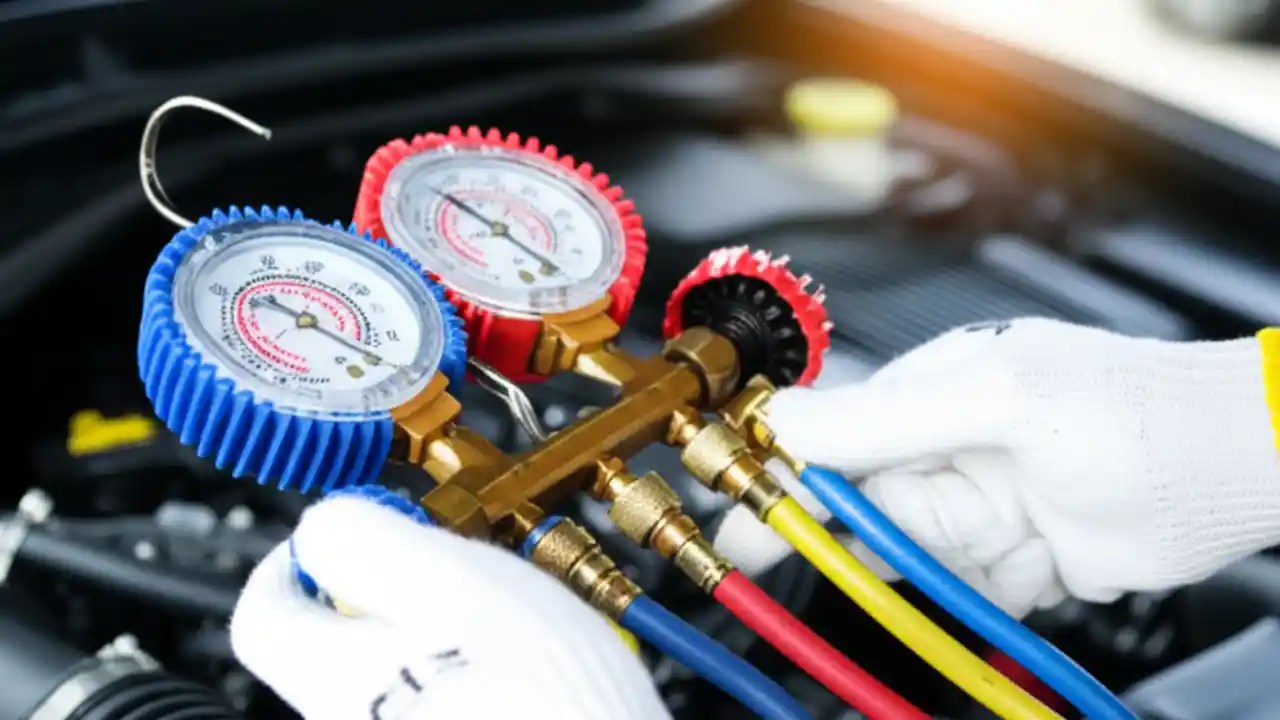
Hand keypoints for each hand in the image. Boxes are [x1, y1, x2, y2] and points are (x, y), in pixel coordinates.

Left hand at [231, 493, 670, 719]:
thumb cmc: (549, 696)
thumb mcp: (459, 583)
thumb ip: (372, 543)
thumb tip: (323, 523)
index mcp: (336, 681)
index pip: (263, 612)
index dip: (300, 556)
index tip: (348, 530)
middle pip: (332, 645)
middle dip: (390, 595)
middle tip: (455, 572)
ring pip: (390, 676)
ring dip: (435, 639)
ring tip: (507, 630)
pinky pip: (432, 706)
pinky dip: (462, 681)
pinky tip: (518, 676)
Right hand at [716, 318, 1279, 616]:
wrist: (1236, 472)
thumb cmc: (1137, 412)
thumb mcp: (1002, 399)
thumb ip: (888, 413)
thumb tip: (791, 417)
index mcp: (930, 390)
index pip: (830, 434)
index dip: (783, 472)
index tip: (745, 503)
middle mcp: (948, 447)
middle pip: (868, 508)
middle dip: (871, 529)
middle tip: (849, 536)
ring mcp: (982, 504)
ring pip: (919, 559)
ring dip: (960, 561)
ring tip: (1028, 528)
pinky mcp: (1014, 557)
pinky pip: (970, 590)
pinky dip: (1001, 588)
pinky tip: (1049, 555)